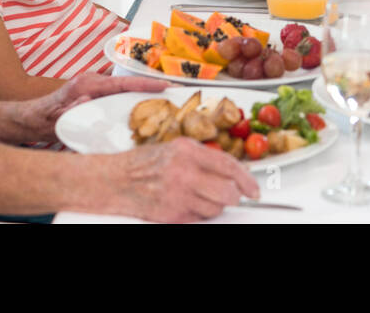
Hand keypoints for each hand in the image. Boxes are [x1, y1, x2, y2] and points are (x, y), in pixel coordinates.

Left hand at [21, 73, 167, 144]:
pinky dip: (133, 95)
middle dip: (151, 85)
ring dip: (143, 91)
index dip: (144, 84)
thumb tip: (88, 100)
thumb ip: (74, 109)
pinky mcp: (96, 90)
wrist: (32, 119)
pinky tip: (144, 104)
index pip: (121, 83)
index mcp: (86, 84)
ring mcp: (94, 83)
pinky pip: (119, 90)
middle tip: (174, 92)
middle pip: (128, 81)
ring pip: (125, 85)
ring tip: (166, 97)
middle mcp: (92, 79)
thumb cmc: (45, 120)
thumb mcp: (59, 118)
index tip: (164, 85)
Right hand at [112, 137, 261, 222]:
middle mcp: (184, 173)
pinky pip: (198, 220)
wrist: (115, 180)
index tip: (254, 189)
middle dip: (233, 196)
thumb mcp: (177, 148)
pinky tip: (185, 204)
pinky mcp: (170, 215)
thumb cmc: (144, 163)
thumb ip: (205, 157)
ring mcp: (177, 196)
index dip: (247, 180)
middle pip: (227, 192)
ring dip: (212, 206)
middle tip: (229, 195)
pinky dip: (197, 215)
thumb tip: (232, 171)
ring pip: (215, 209)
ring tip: (197, 196)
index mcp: (188, 151)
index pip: (229, 166)